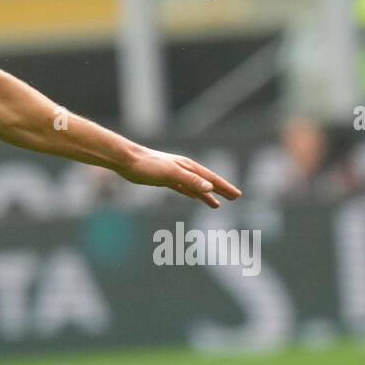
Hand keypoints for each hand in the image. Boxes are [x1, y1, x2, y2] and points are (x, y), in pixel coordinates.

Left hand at [120, 147, 241, 208]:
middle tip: (235, 198)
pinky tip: (195, 198)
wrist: (127, 160)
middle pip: (207, 182)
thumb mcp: (170, 173)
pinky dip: (192, 193)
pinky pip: (183, 188)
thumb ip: (190, 180)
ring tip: (217, 204)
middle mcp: (184, 169)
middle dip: (221, 190)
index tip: (237, 195)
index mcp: (188, 167)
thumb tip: (209, 187)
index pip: (211, 179)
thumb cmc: (147, 165)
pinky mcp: (164, 179)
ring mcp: (175, 174)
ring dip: (207, 194)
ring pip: (196, 186)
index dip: (225, 187)